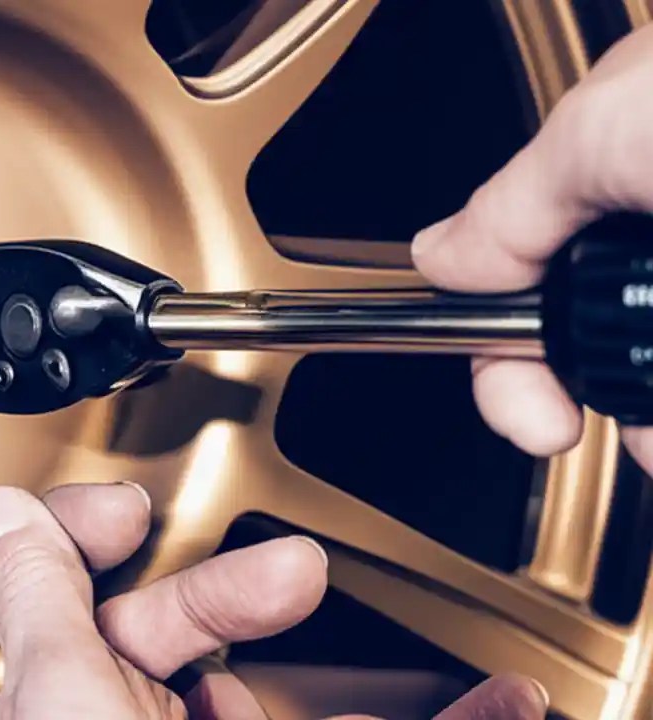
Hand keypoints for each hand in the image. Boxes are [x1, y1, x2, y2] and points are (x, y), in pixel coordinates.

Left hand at [0, 483, 548, 718]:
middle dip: (232, 596)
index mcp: (62, 712)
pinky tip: (491, 707)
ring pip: (276, 706)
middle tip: (294, 571)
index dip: (84, 542)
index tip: (129, 511)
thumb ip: (42, 606)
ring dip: (361, 678)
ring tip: (437, 656)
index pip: (58, 608)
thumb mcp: (71, 707)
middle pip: (170, 640)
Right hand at [412, 24, 652, 470]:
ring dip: (643, 424)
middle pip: (585, 349)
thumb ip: (509, 204)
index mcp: (620, 179)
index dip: (510, 360)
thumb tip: (438, 255)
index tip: (528, 412)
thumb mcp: (605, 125)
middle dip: (573, 398)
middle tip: (571, 425)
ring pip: (645, 386)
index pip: (527, 291)